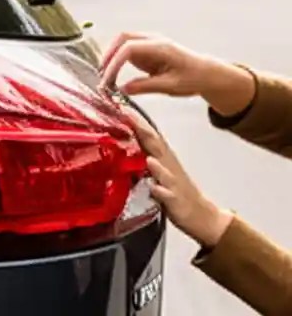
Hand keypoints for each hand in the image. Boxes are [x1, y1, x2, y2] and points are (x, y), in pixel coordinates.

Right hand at [99, 32, 255, 116]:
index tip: (108, 80)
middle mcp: (153, 40)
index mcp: (161, 47)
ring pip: (121, 42)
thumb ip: (145, 86)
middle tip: (102, 75)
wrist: (206, 73)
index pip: (130, 48)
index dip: (115, 63)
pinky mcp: (145, 50)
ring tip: (105, 77)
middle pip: (122, 38)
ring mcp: (148, 43)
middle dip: (108, 55)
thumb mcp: (170, 86)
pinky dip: (116, 60)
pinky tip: (113, 75)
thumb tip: (121, 89)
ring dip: (111, 57)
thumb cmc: (192, 78)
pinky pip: (125, 50)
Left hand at [124, 106, 232, 247]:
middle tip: (130, 118)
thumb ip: (142, 156)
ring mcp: (173, 184)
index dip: (137, 122)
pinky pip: (168, 196)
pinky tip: (155, 188)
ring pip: (164, 172)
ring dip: (156, 165)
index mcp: (164, 158)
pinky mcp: (176, 202)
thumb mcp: (158, 170)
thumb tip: (120, 142)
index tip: (122, 107)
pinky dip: (161, 191)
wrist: (202, 215)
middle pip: (157, 147)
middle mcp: (169, 167)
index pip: (150, 136)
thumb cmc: (176, 191)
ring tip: (147, 158)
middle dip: (144, 132)